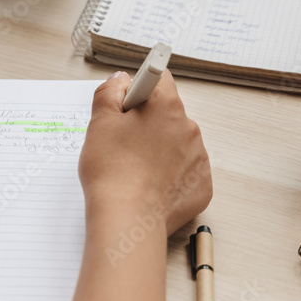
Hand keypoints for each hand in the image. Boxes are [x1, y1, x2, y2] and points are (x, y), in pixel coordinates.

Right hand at [78, 70, 211, 235]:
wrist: (127, 220)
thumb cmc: (111, 171)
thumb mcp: (99, 123)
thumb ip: (109, 92)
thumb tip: (122, 80)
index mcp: (166, 107)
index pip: (159, 80)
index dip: (138, 91)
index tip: (125, 107)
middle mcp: (189, 128)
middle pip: (167, 115)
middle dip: (146, 124)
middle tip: (121, 146)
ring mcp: (199, 159)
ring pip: (176, 145)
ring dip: (158, 151)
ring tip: (133, 172)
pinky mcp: (201, 186)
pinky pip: (184, 173)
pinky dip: (168, 177)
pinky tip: (148, 188)